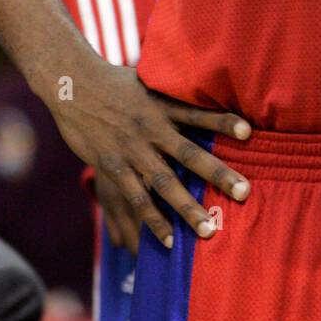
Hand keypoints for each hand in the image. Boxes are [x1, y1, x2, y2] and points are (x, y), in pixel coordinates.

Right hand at [51, 64, 251, 247]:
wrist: (71, 85)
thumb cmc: (115, 81)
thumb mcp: (149, 81)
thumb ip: (175, 95)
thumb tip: (204, 84)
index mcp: (161, 108)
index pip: (198, 115)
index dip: (223, 122)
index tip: (249, 132)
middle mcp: (149, 130)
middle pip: (188, 155)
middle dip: (217, 175)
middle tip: (244, 193)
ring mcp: (130, 151)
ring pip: (163, 183)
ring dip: (186, 208)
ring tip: (208, 230)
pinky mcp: (111, 167)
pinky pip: (135, 197)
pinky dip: (152, 219)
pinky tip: (168, 239)